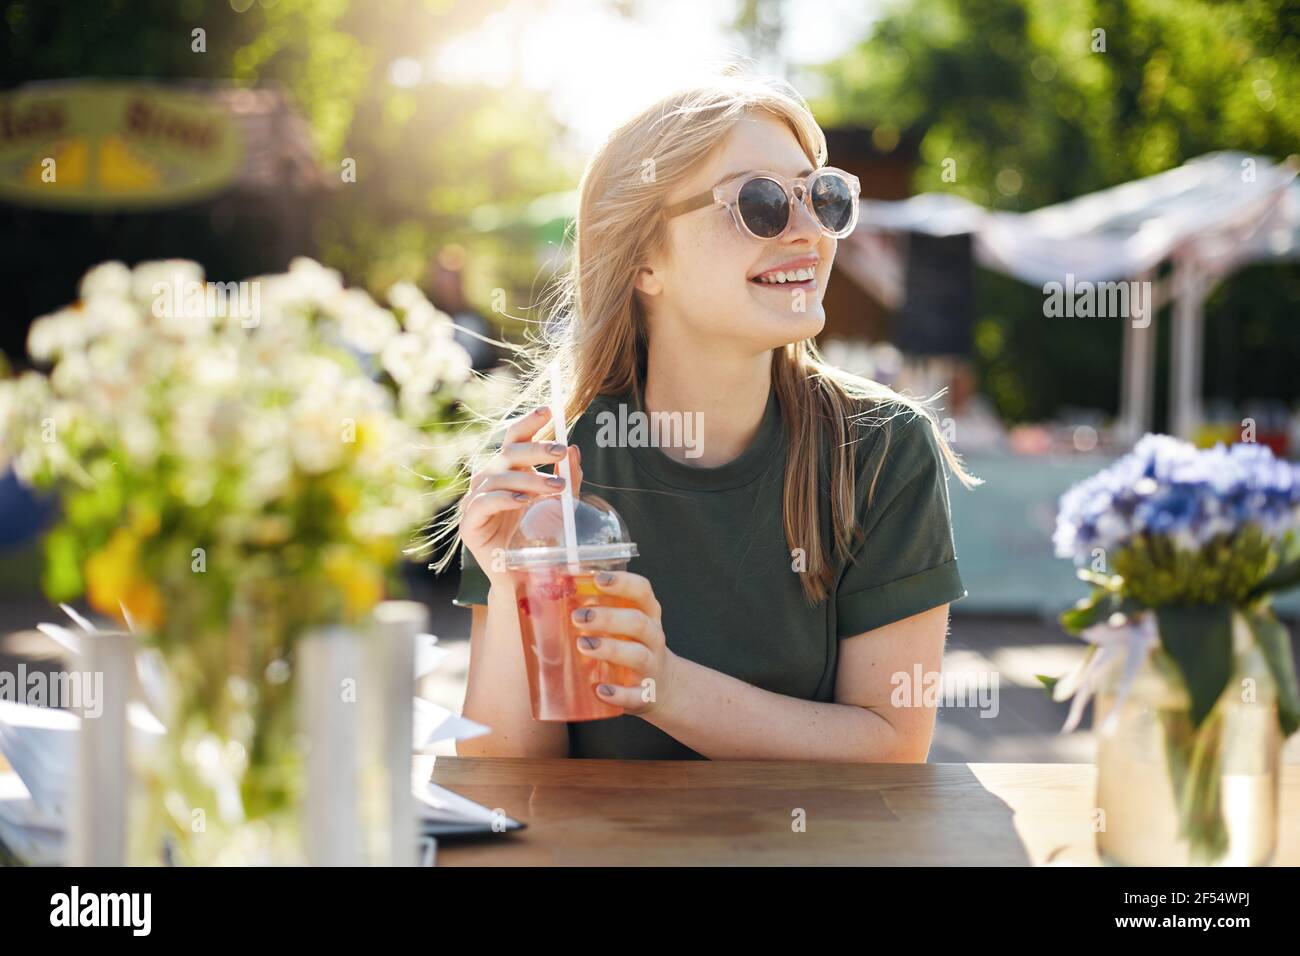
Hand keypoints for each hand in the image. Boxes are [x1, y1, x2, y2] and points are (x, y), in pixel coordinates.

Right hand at [459, 406, 582, 589]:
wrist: (524, 580)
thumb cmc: (540, 541)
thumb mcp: (561, 507)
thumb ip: (568, 480)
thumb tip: (574, 449)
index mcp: (508, 472)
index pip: (515, 439)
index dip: (529, 422)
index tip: (550, 410)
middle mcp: (489, 482)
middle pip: (507, 453)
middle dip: (536, 449)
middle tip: (561, 451)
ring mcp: (476, 502)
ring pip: (498, 477)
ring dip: (529, 479)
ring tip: (556, 487)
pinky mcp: (470, 524)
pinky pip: (484, 503)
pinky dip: (505, 499)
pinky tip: (524, 500)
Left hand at [571, 571, 677, 716]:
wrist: (660, 686)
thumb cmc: (628, 646)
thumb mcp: (621, 626)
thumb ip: (594, 612)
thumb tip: (540, 602)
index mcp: (646, 613)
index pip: (642, 591)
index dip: (623, 582)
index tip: (598, 579)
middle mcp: (652, 637)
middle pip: (637, 622)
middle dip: (608, 618)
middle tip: (578, 616)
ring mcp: (651, 666)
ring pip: (638, 655)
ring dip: (610, 649)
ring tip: (583, 645)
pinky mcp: (645, 694)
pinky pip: (636, 695)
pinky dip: (618, 694)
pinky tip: (599, 690)